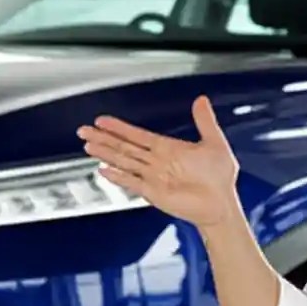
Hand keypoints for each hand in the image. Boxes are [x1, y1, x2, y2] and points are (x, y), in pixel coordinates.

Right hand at [77, 95, 240, 228]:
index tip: (103, 120)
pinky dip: (118, 176)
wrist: (222, 204)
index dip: (119, 127)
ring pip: (124, 162)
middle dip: (104, 138)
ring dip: (105, 154)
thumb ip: (204, 121)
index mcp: (168, 148)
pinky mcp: (154, 193)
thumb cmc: (220, 178)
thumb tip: (201, 101)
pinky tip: (103, 170)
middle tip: (85, 131)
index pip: (137, 135)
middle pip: (124, 147)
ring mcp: (153, 177)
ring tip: (88, 146)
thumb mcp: (214, 143)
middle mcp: (157, 162)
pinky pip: (131, 182)